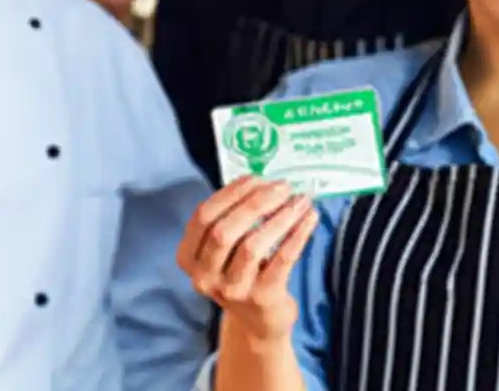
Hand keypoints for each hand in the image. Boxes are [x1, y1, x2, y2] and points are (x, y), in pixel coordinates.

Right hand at [177, 176, 318, 342]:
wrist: (259, 320)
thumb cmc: (243, 272)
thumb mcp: (225, 249)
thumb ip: (233, 217)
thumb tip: (264, 182)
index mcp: (188, 257)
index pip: (204, 216)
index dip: (230, 193)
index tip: (257, 177)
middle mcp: (204, 276)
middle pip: (225, 230)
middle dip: (256, 202)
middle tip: (283, 186)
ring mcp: (232, 290)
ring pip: (253, 245)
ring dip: (280, 217)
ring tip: (300, 200)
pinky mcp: (261, 298)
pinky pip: (282, 260)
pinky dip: (297, 235)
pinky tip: (310, 218)